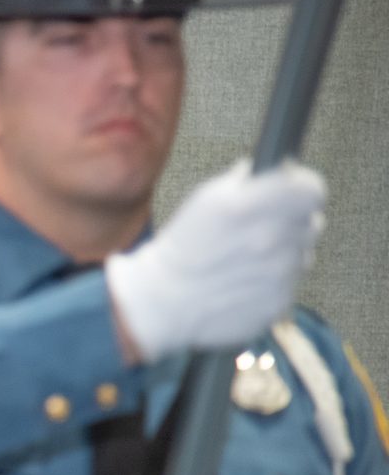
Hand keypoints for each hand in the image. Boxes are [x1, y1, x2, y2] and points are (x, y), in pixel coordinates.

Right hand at [105, 159, 325, 362]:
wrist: (163, 300)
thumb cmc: (182, 247)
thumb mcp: (205, 201)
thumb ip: (245, 181)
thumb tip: (274, 171)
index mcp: (251, 208)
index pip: (312, 190)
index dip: (304, 188)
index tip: (293, 192)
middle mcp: (270, 240)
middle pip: (312, 222)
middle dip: (292, 222)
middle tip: (262, 230)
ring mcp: (277, 275)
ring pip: (303, 254)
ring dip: (285, 253)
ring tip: (248, 260)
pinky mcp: (277, 303)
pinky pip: (290, 284)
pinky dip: (274, 281)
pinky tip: (245, 281)